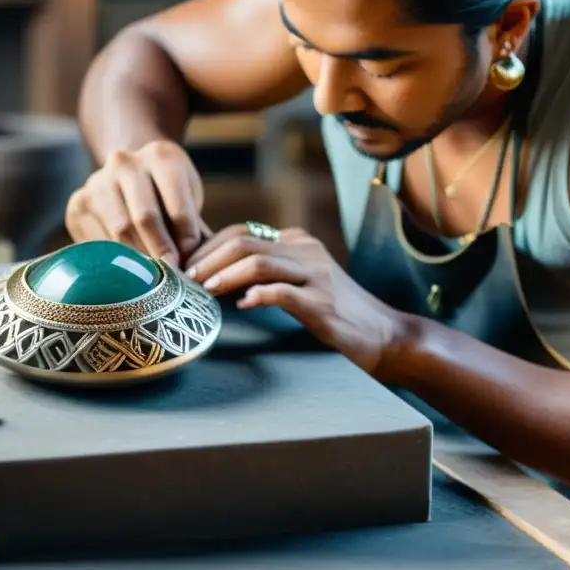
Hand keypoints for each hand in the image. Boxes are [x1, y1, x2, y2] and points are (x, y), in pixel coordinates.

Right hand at [65, 140, 206, 267]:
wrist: (129, 175)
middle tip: (170, 278)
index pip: (178, 206)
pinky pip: (97, 240)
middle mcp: (125, 162)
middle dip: (160, 252)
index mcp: (162, 157)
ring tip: (151, 279)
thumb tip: (200, 268)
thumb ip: (194, 230)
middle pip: (144, 217)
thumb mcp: (187, 201)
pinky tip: (125, 272)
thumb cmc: (167, 195)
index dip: (186, 240)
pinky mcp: (77, 203)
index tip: (190, 264)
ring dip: (137, 259)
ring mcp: (97, 182)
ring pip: (118, 231)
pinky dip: (113, 260)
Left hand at [184, 224, 407, 376]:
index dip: (207, 248)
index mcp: (297, 243)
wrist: (385, 336)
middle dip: (208, 259)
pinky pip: (284, 293)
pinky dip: (258, 296)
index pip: (240, 233)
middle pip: (244, 242)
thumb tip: (215, 277)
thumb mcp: (300, 283)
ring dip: (225, 274)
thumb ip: (267, 273)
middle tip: (185, 279)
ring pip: (259, 262)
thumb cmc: (337, 314)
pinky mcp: (323, 304)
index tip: (184, 267)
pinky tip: (242, 305)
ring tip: (203, 289)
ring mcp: (317, 276)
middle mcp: (306, 252)